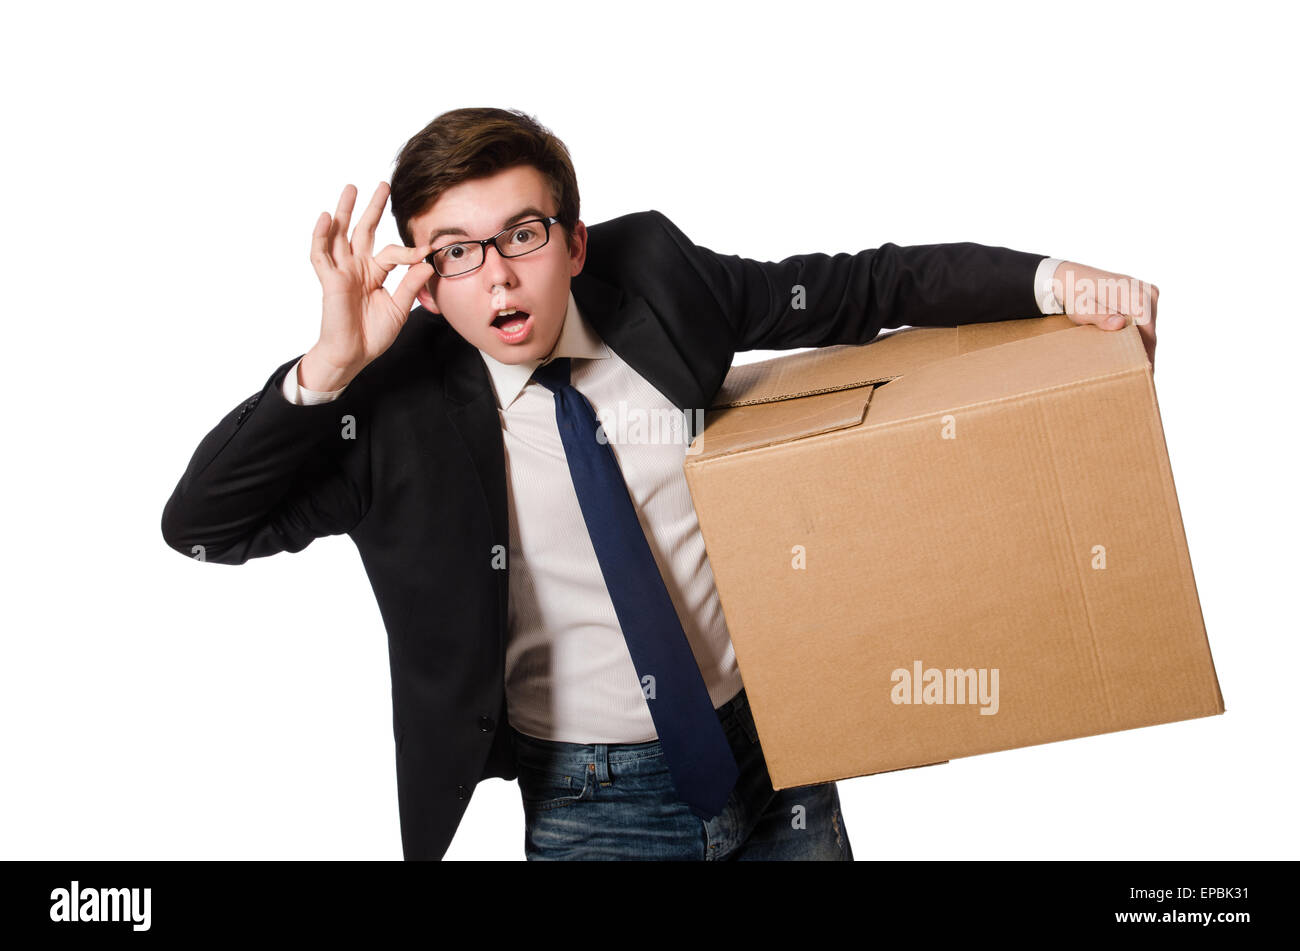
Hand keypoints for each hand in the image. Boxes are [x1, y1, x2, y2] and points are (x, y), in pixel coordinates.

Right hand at [302, 182, 434, 389]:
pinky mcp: (329, 280)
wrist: (354, 354)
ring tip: (351, 188)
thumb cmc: (373, 334)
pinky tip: (325, 217)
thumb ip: (410, 285)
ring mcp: (342, 271)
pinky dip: (321, 236)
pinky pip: (321, 254)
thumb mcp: (399, 308)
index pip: (391, 252)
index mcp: (374, 273)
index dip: (408, 250)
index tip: (427, 250)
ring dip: (344, 211)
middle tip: (383, 185)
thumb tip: (426, 262)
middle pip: (363, 231)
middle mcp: (357, 267)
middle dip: (372, 208)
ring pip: (340, 235)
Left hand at [1051, 261, 1158, 369]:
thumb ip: (1100, 317)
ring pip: (1150, 326)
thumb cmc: (1076, 296)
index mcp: (1134, 296)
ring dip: (1143, 343)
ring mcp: (1147, 291)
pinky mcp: (1145, 294)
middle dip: (1146, 351)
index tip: (1146, 372)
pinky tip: (1131, 346)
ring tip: (1135, 364)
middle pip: (1151, 330)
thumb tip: (1120, 324)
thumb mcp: (1082, 310)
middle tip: (1141, 375)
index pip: (1148, 331)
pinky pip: (1147, 318)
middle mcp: (1146, 291)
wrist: (1073, 278)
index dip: (1147, 353)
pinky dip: (1140, 332)